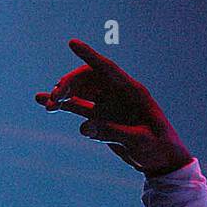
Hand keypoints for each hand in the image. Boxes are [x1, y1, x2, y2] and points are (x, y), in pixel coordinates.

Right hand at [35, 38, 193, 175]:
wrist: (162, 163)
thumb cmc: (158, 148)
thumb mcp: (140, 142)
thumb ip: (113, 133)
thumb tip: (83, 128)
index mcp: (133, 92)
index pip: (108, 69)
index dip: (90, 56)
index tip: (72, 43)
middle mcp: (118, 93)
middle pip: (88, 79)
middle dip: (69, 84)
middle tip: (57, 96)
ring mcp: (108, 104)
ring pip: (80, 91)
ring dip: (62, 95)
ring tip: (47, 103)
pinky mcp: (101, 118)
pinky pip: (78, 107)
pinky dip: (63, 106)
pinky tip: (44, 104)